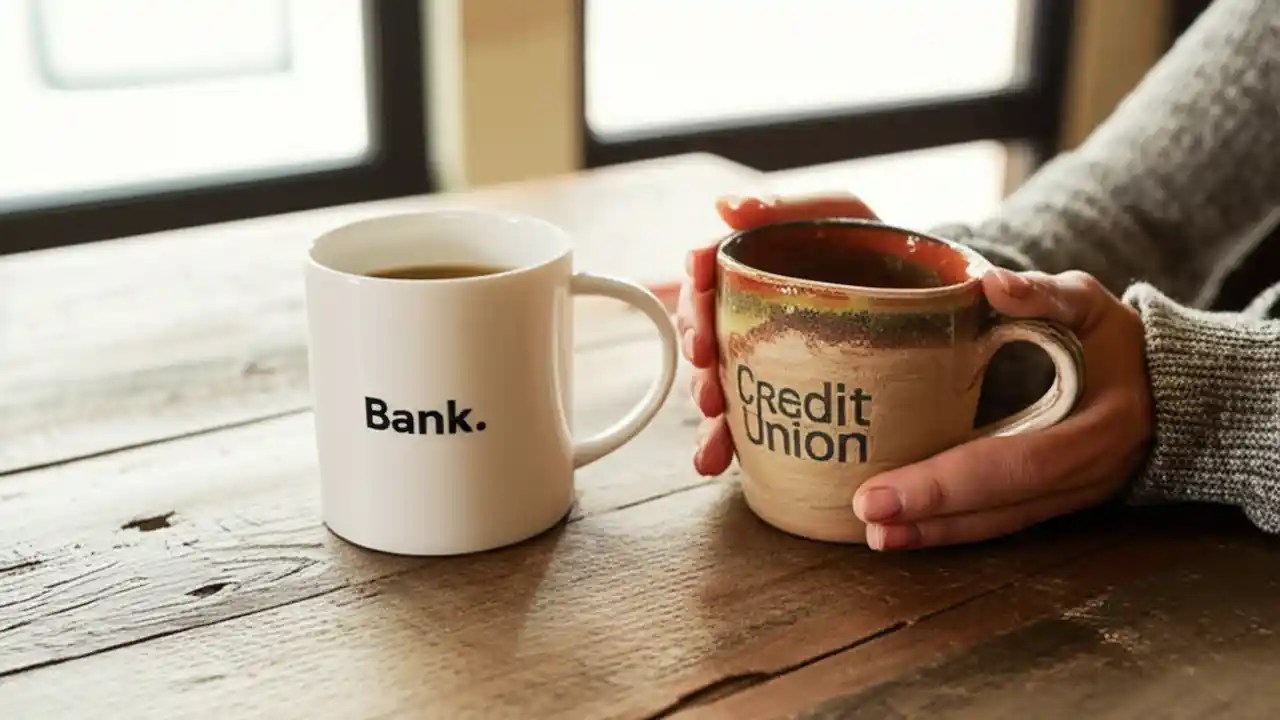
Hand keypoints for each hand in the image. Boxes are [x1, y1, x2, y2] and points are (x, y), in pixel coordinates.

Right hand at [678, 193, 878, 474]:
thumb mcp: (846, 216)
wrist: (946, 310)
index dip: (695, 277)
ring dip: (704, 399)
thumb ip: (793, 206)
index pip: (710, 265)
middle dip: (695, 346)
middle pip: (702, 324)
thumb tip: (725, 207)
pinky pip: (741, 420)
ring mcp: (767, 356)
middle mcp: (754, 311)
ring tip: (714, 423)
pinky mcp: (783, 396)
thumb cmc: (893, 254)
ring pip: (713, 376)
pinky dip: (720, 440)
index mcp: (762, 264)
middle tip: (707, 366)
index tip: (700, 287)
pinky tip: (716, 459)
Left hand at [853, 268, 1153, 549]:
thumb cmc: (1121, 340)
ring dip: (936, 534)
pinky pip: (1002, 522)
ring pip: (1000, 524)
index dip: (946, 483)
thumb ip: (1045, 293)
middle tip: (864, 516)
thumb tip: (991, 283)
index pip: (1013, 464)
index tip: (881, 491)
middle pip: (1000, 507)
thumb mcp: (1090, 304)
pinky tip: (908, 531)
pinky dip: (955, 529)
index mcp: (1096, 428)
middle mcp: (1086, 475)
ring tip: (876, 535)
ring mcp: (1075, 497)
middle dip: (930, 515)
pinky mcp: (1058, 503)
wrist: (1173, 387)